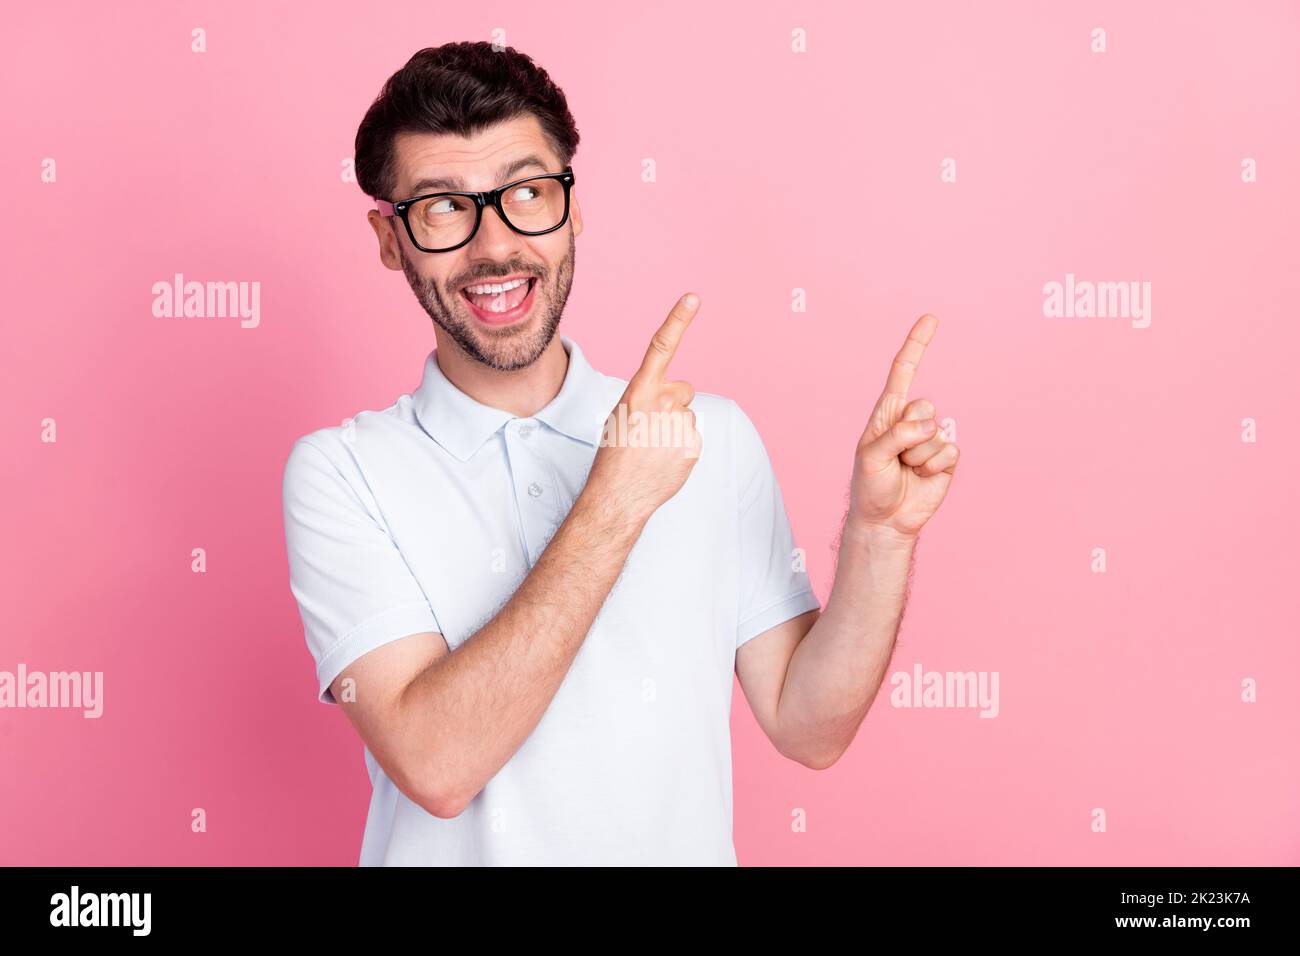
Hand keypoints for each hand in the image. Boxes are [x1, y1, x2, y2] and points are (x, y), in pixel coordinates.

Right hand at [585, 293, 703, 522]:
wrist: (618, 494)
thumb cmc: (614, 453)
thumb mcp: (622, 413)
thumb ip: (650, 396)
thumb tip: (680, 394)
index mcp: (640, 389)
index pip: (662, 346)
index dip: (678, 319)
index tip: (694, 298)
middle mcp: (663, 402)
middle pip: (683, 390)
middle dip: (673, 403)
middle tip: (651, 427)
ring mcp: (681, 424)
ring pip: (687, 417)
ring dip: (675, 429)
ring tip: (653, 448)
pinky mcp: (694, 445)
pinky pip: (693, 438)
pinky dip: (681, 448)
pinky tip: (663, 460)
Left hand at [849, 314, 958, 539]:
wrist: (886, 520)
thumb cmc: (870, 486)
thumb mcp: (871, 457)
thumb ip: (896, 436)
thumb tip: (930, 424)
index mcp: (888, 413)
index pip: (903, 371)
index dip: (917, 344)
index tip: (931, 318)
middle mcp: (911, 421)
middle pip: (924, 406)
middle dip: (909, 434)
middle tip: (895, 458)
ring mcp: (931, 438)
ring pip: (936, 432)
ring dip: (918, 456)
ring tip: (905, 471)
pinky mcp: (947, 457)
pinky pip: (949, 450)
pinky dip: (933, 466)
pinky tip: (921, 477)